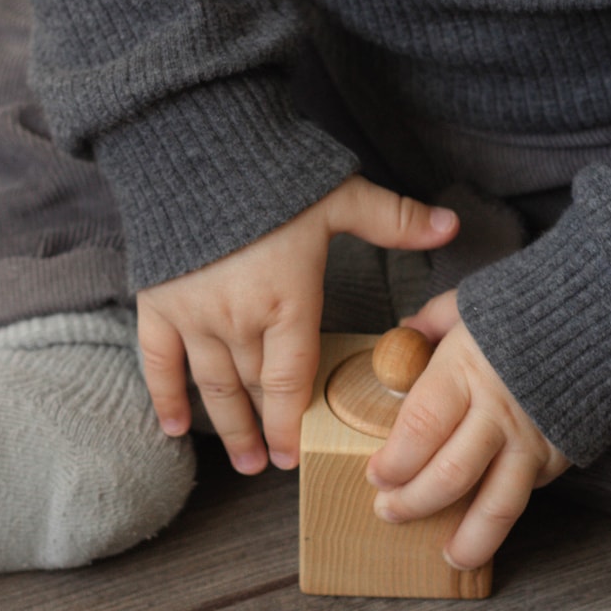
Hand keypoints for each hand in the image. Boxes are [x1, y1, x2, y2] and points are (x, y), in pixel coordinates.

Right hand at [136, 176, 458, 474]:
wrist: (195, 146)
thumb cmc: (271, 175)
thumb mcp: (340, 196)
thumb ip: (394, 219)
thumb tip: (452, 226)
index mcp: (287, 301)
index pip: (292, 380)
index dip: (293, 423)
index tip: (295, 454)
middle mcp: (239, 320)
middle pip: (255, 389)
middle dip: (265, 430)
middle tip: (272, 464)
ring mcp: (194, 316)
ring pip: (213, 386)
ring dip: (228, 427)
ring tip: (242, 460)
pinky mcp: (157, 305)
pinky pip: (159, 363)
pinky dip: (164, 397)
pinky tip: (172, 429)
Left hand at [367, 291, 570, 569]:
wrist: (606, 314)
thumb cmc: (528, 308)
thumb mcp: (471, 303)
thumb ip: (431, 323)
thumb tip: (399, 336)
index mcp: (466, 370)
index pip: (420, 427)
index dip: (395, 461)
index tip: (376, 475)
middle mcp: (498, 411)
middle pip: (448, 475)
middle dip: (412, 502)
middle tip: (388, 511)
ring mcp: (533, 439)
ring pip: (496, 505)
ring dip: (467, 537)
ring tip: (448, 554)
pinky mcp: (559, 455)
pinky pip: (525, 493)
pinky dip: (502, 514)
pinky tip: (482, 524)